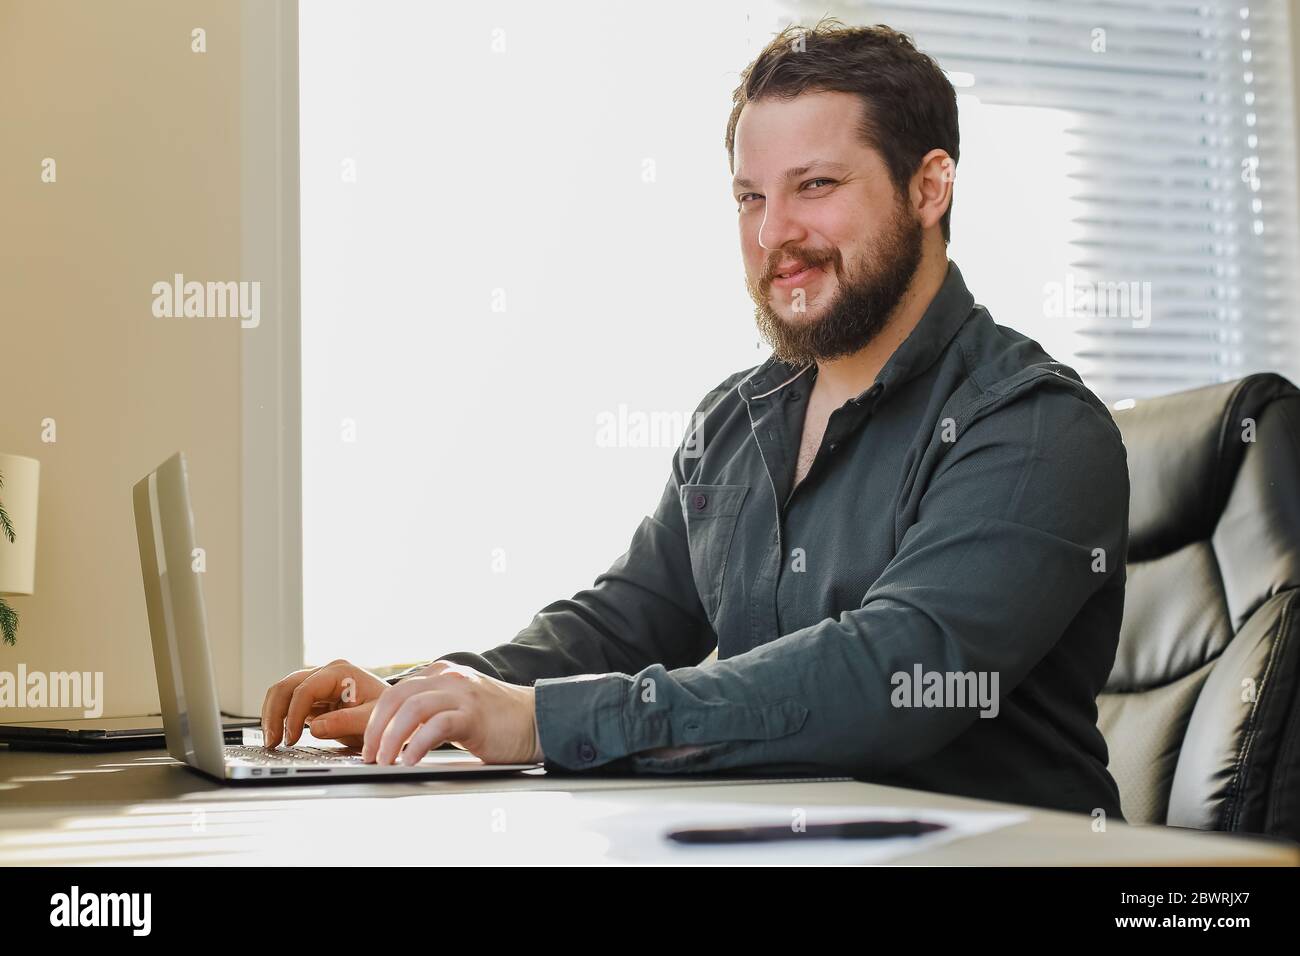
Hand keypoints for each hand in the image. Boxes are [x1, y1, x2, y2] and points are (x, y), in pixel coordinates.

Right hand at [261, 659, 389, 749]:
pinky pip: (289, 705)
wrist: (394, 715)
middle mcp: (326, 674)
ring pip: (283, 694)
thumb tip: (314, 728)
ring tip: (271, 741)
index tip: (291, 738)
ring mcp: (318, 685)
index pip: (306, 689)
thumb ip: (345, 722)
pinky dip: (280, 719)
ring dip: (273, 716)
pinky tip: (279, 737)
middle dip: (275, 713)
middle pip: (287, 686)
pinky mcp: (314, 700)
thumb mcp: (370, 719)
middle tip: (272, 741)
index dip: (293, 714)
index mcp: (340, 672)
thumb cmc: (387, 714)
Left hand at [362, 660, 542, 765]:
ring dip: (391, 738)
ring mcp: (462, 694)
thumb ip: (433, 708)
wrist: (539, 721)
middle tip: (371, 755)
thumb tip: (397, 734)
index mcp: (441, 674)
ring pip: (412, 709)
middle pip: (396, 697)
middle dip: (376, 729)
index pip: (395, 692)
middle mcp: (449, 678)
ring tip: (386, 761)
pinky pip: (437, 726)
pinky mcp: (474, 714)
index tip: (369, 744)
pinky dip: (417, 744)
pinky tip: (411, 760)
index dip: (376, 720)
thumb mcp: (459, 704)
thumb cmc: (499, 720)